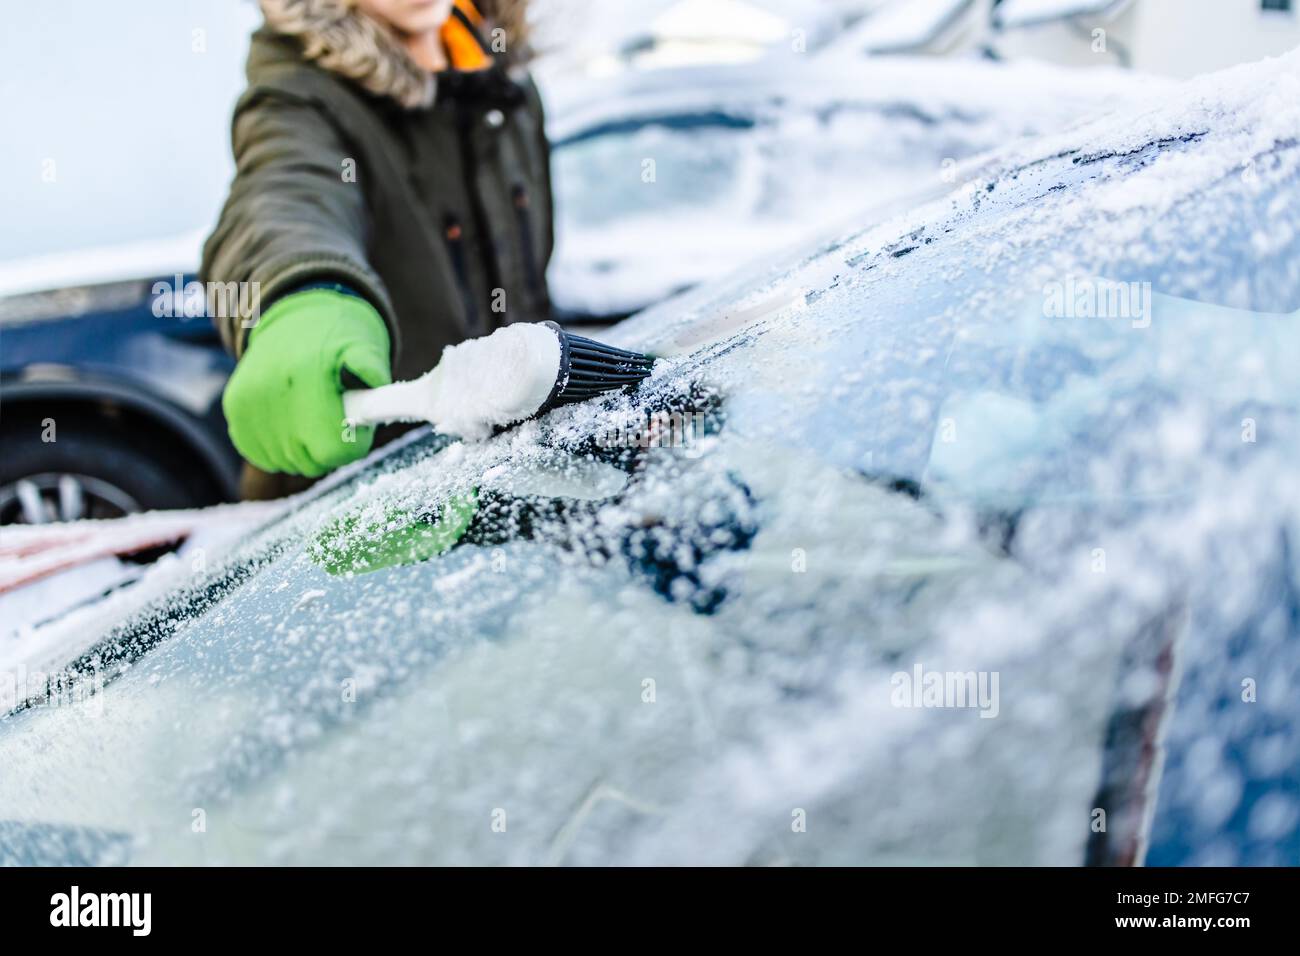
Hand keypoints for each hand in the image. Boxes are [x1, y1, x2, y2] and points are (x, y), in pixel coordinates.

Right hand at [222, 289, 391, 476]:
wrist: (293, 319)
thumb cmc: (336, 337)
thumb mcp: (362, 345)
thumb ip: (372, 368)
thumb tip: (377, 382)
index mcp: (306, 376)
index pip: (332, 448)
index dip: (353, 444)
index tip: (358, 426)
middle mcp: (271, 391)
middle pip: (311, 461)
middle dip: (332, 447)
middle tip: (339, 419)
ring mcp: (248, 403)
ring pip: (287, 462)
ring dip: (307, 450)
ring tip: (316, 416)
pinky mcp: (235, 410)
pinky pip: (263, 456)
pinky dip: (282, 448)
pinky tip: (293, 422)